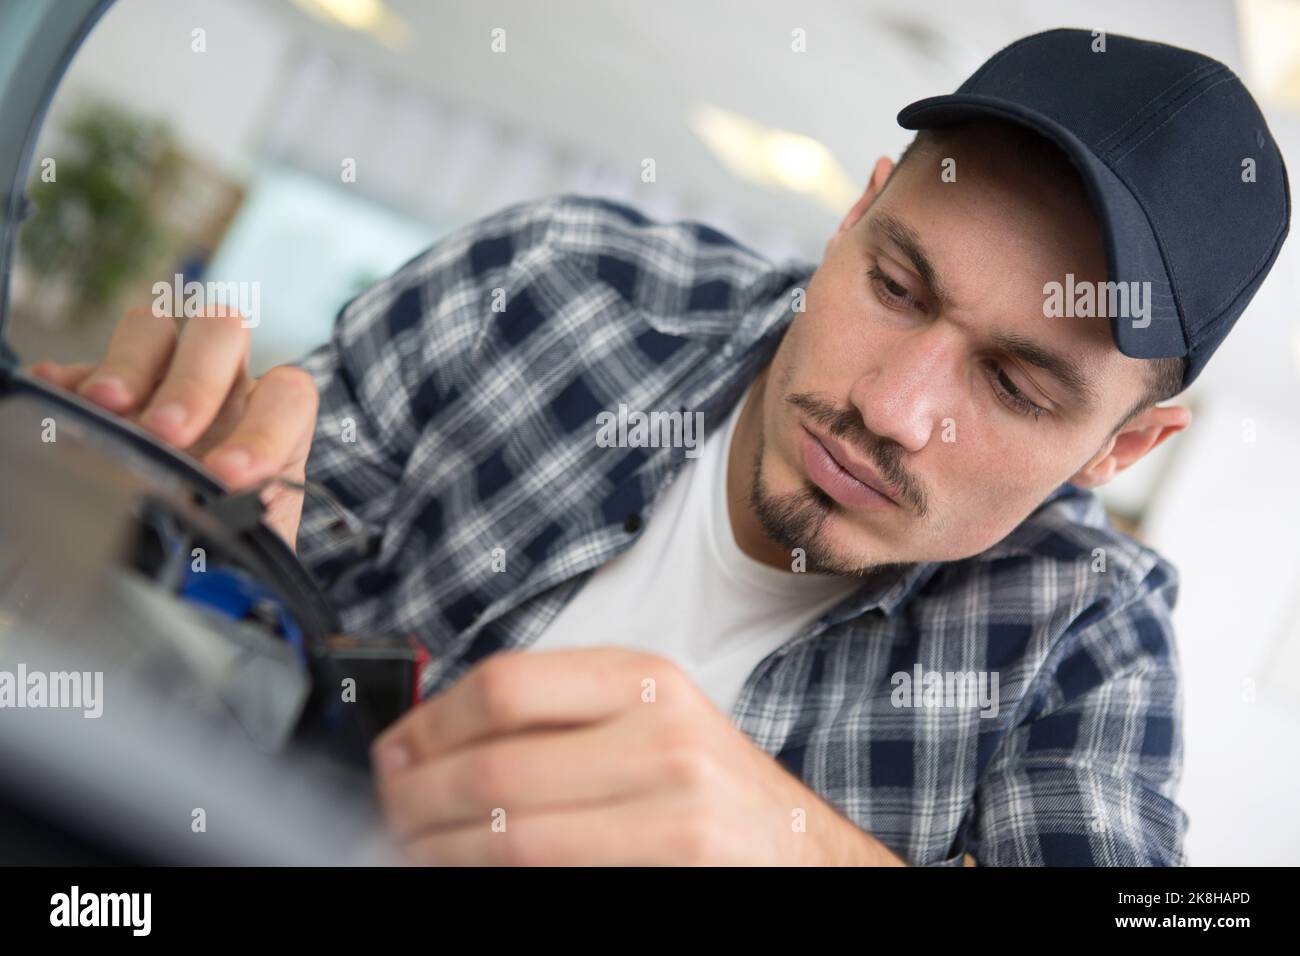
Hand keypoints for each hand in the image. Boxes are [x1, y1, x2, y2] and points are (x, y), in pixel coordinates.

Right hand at [26, 307, 318, 547]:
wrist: (189, 565)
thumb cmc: (232, 548)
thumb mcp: (251, 548)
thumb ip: (248, 538)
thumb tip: (219, 558)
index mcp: (273, 420)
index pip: (289, 392)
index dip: (265, 428)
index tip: (230, 475)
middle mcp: (223, 390)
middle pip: (221, 333)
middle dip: (193, 382)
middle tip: (164, 433)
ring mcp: (161, 384)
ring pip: (155, 328)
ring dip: (131, 363)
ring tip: (105, 407)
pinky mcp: (103, 395)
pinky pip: (80, 366)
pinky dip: (67, 381)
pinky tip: (55, 400)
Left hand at [371, 647, 906, 864]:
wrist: (800, 853)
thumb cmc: (715, 791)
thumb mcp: (648, 722)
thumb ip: (562, 718)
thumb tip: (442, 737)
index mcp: (645, 679)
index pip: (505, 686)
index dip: (430, 723)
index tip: (395, 750)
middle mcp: (661, 733)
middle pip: (495, 763)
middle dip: (416, 795)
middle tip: (388, 809)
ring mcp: (674, 806)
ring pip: (511, 833)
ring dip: (439, 846)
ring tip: (411, 847)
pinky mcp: (677, 866)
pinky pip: (550, 875)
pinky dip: (488, 877)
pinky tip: (466, 870)